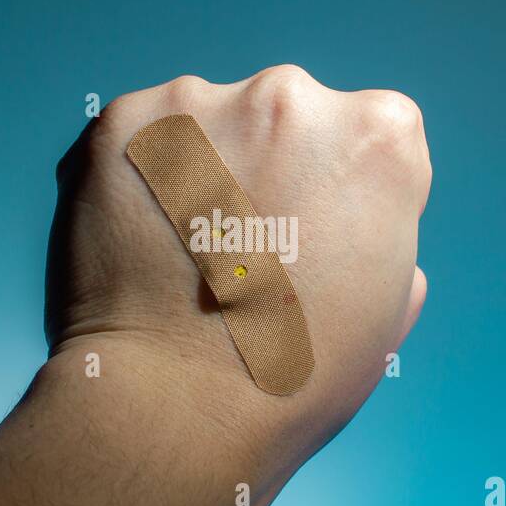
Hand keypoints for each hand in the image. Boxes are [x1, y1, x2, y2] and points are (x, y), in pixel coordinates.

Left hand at [46, 65, 431, 491]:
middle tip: (242, 253)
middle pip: (286, 118)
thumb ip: (381, 237)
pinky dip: (135, 182)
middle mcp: (293, 96)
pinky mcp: (121, 123)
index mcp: (379, 137)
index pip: (370, 135)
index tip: (314, 242)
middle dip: (268, 170)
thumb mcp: (384, 308)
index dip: (340, 194)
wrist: (174, 409)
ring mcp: (199, 102)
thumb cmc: (292, 376)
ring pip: (207, 124)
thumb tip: (349, 228)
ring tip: (181, 258)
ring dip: (199, 171)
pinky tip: (138, 246)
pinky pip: (138, 141)